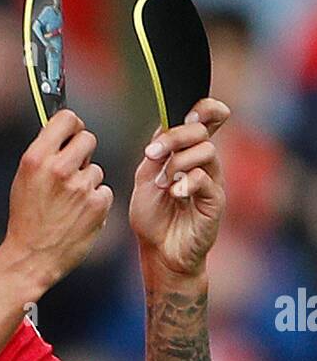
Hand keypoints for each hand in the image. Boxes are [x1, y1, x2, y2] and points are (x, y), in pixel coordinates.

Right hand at [3, 108, 112, 298]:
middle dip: (82, 152)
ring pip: (96, 169)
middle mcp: (59, 169)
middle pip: (88, 139)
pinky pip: (104, 191)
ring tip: (69, 202)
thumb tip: (61, 134)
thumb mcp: (24, 179)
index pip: (66, 119)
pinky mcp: (97, 205)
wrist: (32, 258)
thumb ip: (43, 154)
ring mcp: (81, 187)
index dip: (72, 126)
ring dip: (87, 182)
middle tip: (72, 170)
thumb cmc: (26, 219)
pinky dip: (95, 201)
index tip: (71, 134)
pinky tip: (79, 214)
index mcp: (36, 159)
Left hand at [129, 98, 229, 277]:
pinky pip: (206, 178)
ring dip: (178, 162)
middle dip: (175, 137)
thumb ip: (155, 155)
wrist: (159, 252)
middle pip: (201, 130)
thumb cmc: (152, 217)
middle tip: (154, 153)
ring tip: (163, 183)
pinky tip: (175, 194)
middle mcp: (202, 162)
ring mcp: (212, 179)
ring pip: (205, 151)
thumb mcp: (145, 180)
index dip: (205, 108)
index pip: (206, 119)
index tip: (189, 113)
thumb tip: (165, 132)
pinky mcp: (215, 200)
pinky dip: (187, 182)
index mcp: (186, 152)